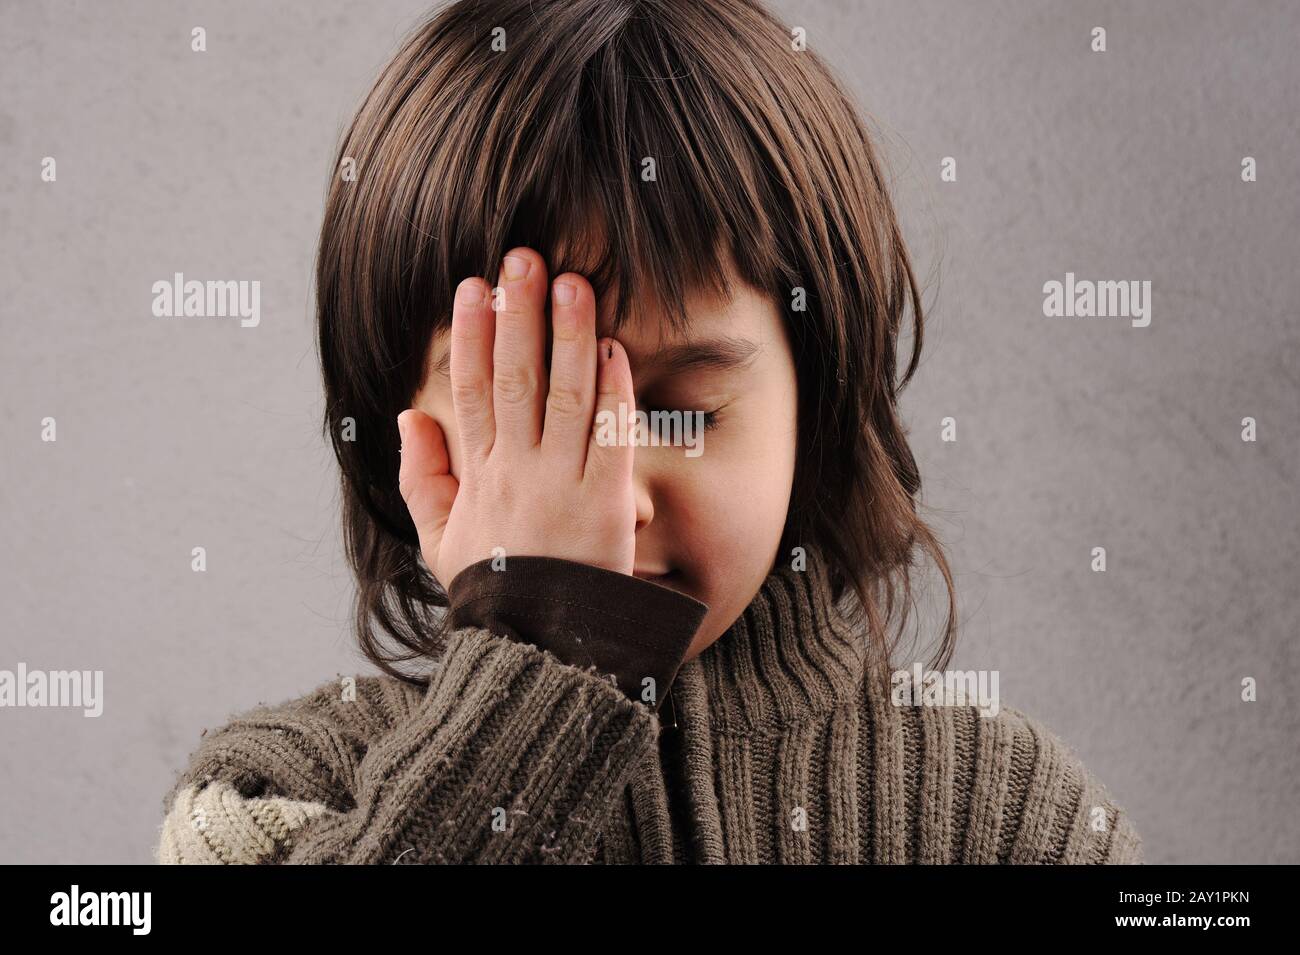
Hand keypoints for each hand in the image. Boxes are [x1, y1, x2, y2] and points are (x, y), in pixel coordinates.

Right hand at [396, 247, 637, 588]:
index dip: (470, 336)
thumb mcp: (441, 539)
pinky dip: (613, 392)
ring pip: (564, 396)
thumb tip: (408, 417)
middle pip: (515, 378)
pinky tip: (613, 349)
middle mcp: (516, 471)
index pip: (469, 390)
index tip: (471, 287)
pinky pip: (610, 437)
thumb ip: (421, 477)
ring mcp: (562, 485)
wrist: (540, 648)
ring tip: (572, 282)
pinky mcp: (606, 503)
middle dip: (518, 314)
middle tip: (522, 259)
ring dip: (569, 335)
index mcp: (477, 475)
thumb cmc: (495, 588)